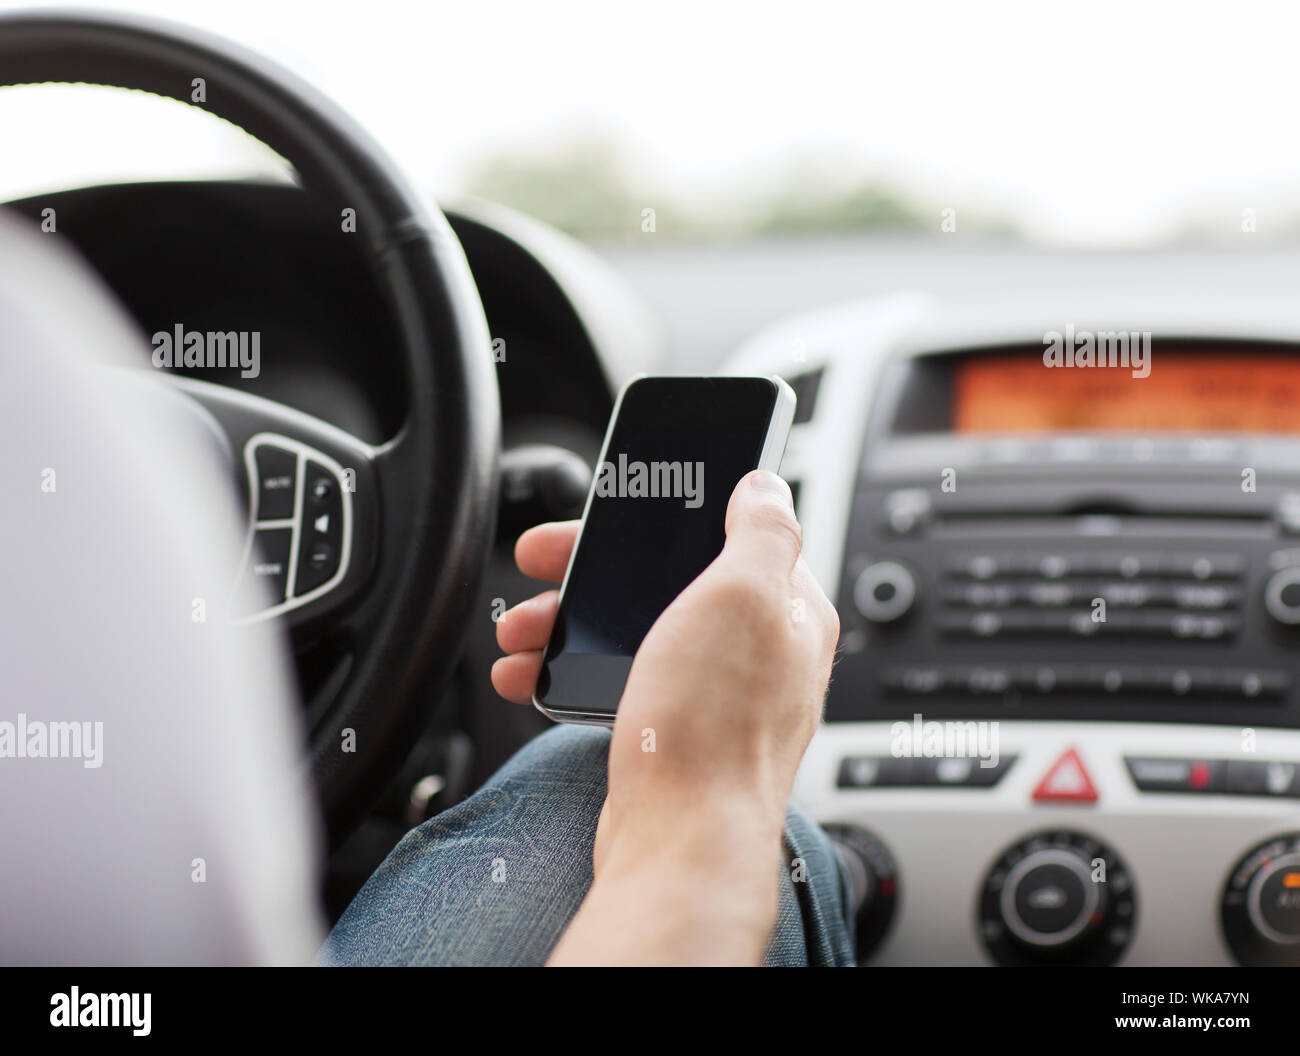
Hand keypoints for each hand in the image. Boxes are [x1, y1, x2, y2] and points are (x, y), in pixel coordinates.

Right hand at [494, 471, 838, 963]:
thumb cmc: (713, 727)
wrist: (679, 841)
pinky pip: (617, 678)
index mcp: (786, 607)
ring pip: (633, 628)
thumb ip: (761, 530)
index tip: (612, 507)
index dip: (663, 513)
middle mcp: (756, 648)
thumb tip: (766, 485)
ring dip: (568, 619)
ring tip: (520, 630)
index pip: (726, 531)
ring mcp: (714, 691)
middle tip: (539, 561)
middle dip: (592, 569)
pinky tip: (531, 672)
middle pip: (666, 579)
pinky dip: (571, 669)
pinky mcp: (673, 728)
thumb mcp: (741, 596)